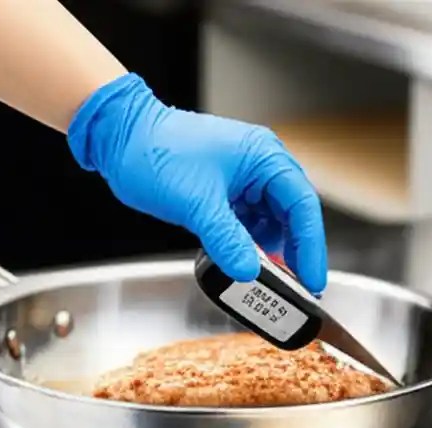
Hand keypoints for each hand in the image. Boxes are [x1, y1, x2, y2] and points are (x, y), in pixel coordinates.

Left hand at [67, 73, 326, 292]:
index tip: (313, 280)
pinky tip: (244, 260)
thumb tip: (250, 271)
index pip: (302, 206)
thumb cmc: (153, 151)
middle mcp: (261, 165)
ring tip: (269, 277)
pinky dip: (251, 244)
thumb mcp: (196, 204)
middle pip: (293, 216)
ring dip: (271, 250)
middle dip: (295, 252)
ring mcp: (245, 178)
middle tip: (298, 286)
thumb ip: (227, 241)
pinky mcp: (228, 191)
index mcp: (264, 157)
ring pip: (273, 222)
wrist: (118, 137)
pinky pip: (251, 223)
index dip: (311, 247)